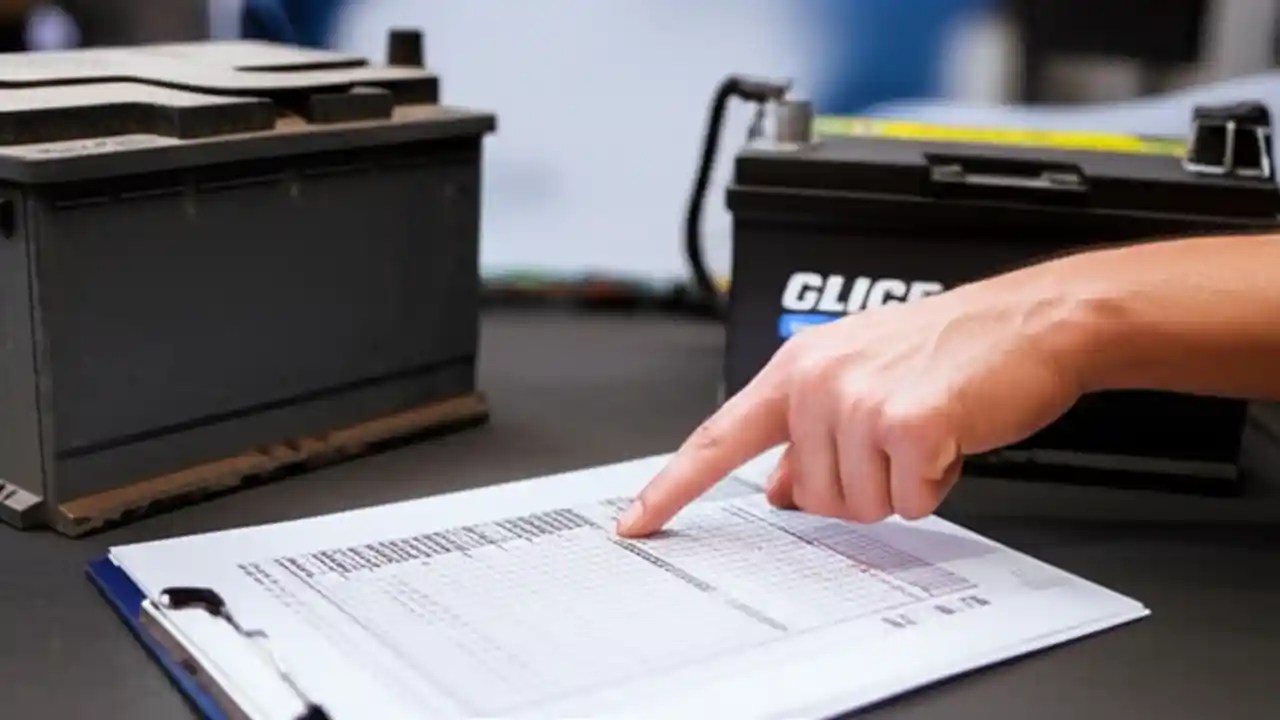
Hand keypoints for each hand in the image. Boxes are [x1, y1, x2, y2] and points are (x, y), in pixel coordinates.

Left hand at [616, 272, 1096, 536]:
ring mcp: (857, 400)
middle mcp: (817, 382)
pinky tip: (949, 438)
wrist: (1028, 322)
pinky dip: (935, 484)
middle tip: (897, 437)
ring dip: (898, 484)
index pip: (717, 438)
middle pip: (805, 496)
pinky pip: (907, 501)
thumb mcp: (859, 377)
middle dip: (858, 484)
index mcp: (796, 370)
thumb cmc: (948, 348)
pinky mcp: (906, 424)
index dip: (671, 488)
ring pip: (855, 505)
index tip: (636, 524)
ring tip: (926, 430)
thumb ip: (804, 433)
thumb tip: (772, 487)